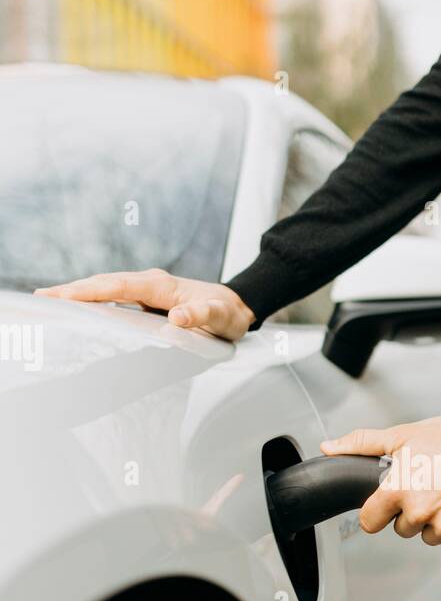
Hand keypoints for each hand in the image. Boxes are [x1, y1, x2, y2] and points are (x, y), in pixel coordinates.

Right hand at [34, 269, 254, 340]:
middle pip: (105, 282)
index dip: (91, 291)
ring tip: (51, 301)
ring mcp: (147, 289)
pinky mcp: (146, 298)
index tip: (65, 296)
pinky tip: (78, 307)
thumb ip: (201, 316)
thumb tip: (178, 317)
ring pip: (107, 287)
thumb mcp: (221, 318)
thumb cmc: (228, 314)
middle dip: (74, 290)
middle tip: (43, 299)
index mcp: (162, 286)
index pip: (119, 286)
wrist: (237, 307)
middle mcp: (151, 283)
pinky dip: (93, 299)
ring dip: (79, 293)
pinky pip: (114, 296)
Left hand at [321, 410, 440, 544]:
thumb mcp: (401, 436)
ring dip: (435, 520)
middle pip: (401, 529)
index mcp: (398, 490)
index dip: (378, 511)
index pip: (369, 521)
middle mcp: (420, 511)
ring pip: (428, 536)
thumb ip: (361, 444)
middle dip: (411, 512)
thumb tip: (329, 447)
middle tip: (429, 486)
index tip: (391, 501)